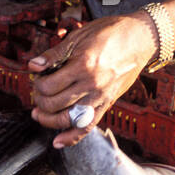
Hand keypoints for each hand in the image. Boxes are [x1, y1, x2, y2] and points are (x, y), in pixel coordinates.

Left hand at [29, 13, 156, 146]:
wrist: (141, 38)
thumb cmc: (111, 33)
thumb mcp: (79, 36)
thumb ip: (54, 54)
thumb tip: (33, 65)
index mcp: (83, 65)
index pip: (49, 85)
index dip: (37, 84)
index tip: (37, 78)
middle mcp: (92, 85)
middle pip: (55, 104)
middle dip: (40, 101)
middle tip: (37, 93)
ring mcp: (101, 96)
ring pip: (68, 119)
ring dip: (49, 120)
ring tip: (39, 115)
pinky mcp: (108, 103)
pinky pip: (88, 126)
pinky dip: (72, 137)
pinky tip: (58, 141)